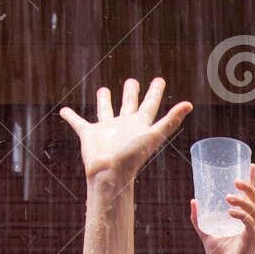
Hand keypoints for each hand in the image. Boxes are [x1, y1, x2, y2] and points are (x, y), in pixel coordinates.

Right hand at [60, 77, 191, 186]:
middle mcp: (124, 126)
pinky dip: (71, 117)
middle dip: (131, 92)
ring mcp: (106, 130)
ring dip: (104, 100)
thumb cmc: (132, 156)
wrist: (109, 174)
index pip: (150, 104)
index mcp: (140, 125)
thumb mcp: (154, 135)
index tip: (159, 80)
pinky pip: (78, 123)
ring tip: (103, 90)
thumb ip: (171, 120)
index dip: (156, 92)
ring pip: (105, 110)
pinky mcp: (89, 134)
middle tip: (132, 81)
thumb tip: (190, 104)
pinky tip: (64, 111)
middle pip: (129, 104)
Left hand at [192, 165, 254, 253]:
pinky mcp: (252, 241)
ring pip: (254, 210)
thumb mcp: (206, 233)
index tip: (250, 165)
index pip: (251, 197)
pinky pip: (250, 224)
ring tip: (228, 198)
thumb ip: (199, 219)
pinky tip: (231, 212)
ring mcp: (254, 232)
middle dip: (248, 187)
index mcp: (245, 220)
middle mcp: (252, 224)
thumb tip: (193, 200)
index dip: (252, 181)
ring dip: (242, 201)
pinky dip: (242, 215)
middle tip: (235, 181)